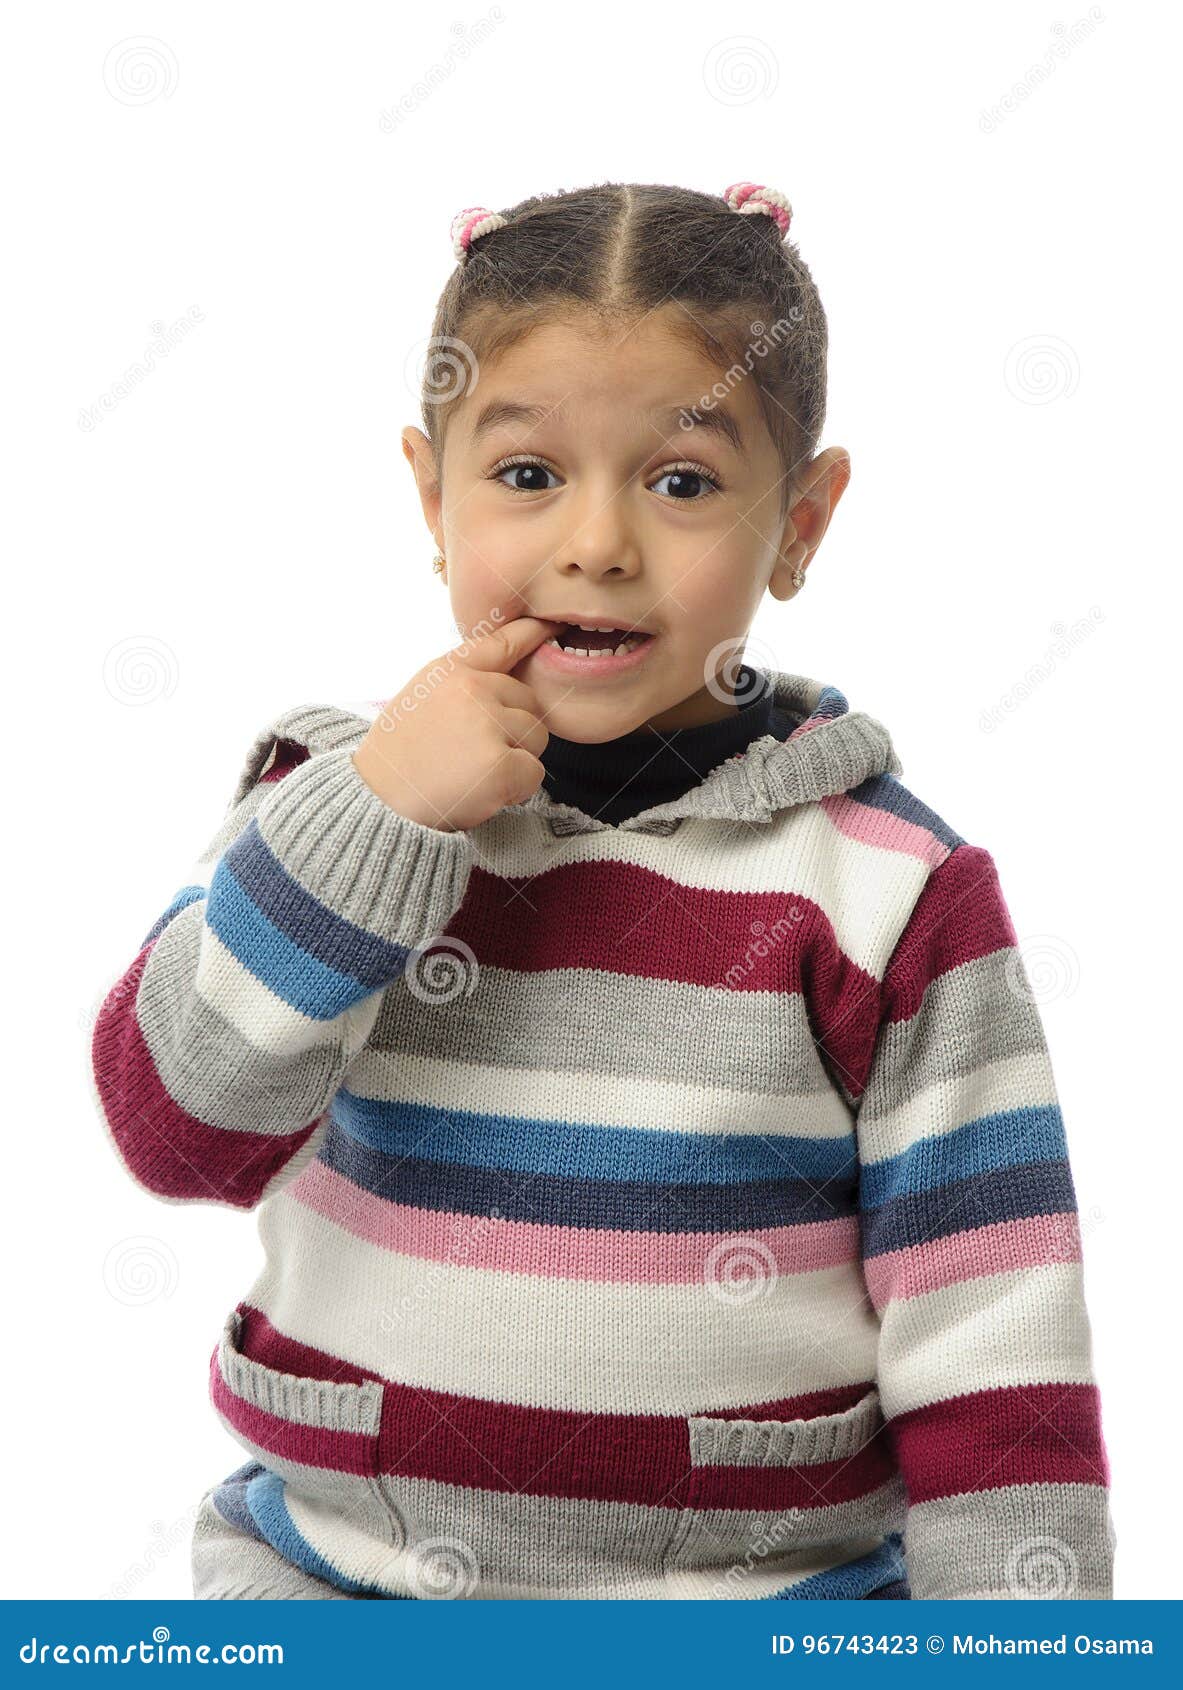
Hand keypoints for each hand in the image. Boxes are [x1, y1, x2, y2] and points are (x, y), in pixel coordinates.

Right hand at [352, 616, 561, 831]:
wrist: (376, 801)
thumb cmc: (398, 756)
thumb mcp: (420, 697)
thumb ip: (460, 682)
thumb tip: (506, 677)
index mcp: (450, 670)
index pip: (502, 643)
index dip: (530, 633)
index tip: (548, 625)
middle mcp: (472, 689)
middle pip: (531, 703)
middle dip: (515, 731)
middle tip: (474, 754)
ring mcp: (487, 724)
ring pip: (537, 739)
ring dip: (516, 760)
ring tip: (473, 772)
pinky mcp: (500, 764)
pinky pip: (534, 773)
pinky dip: (516, 790)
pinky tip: (482, 792)